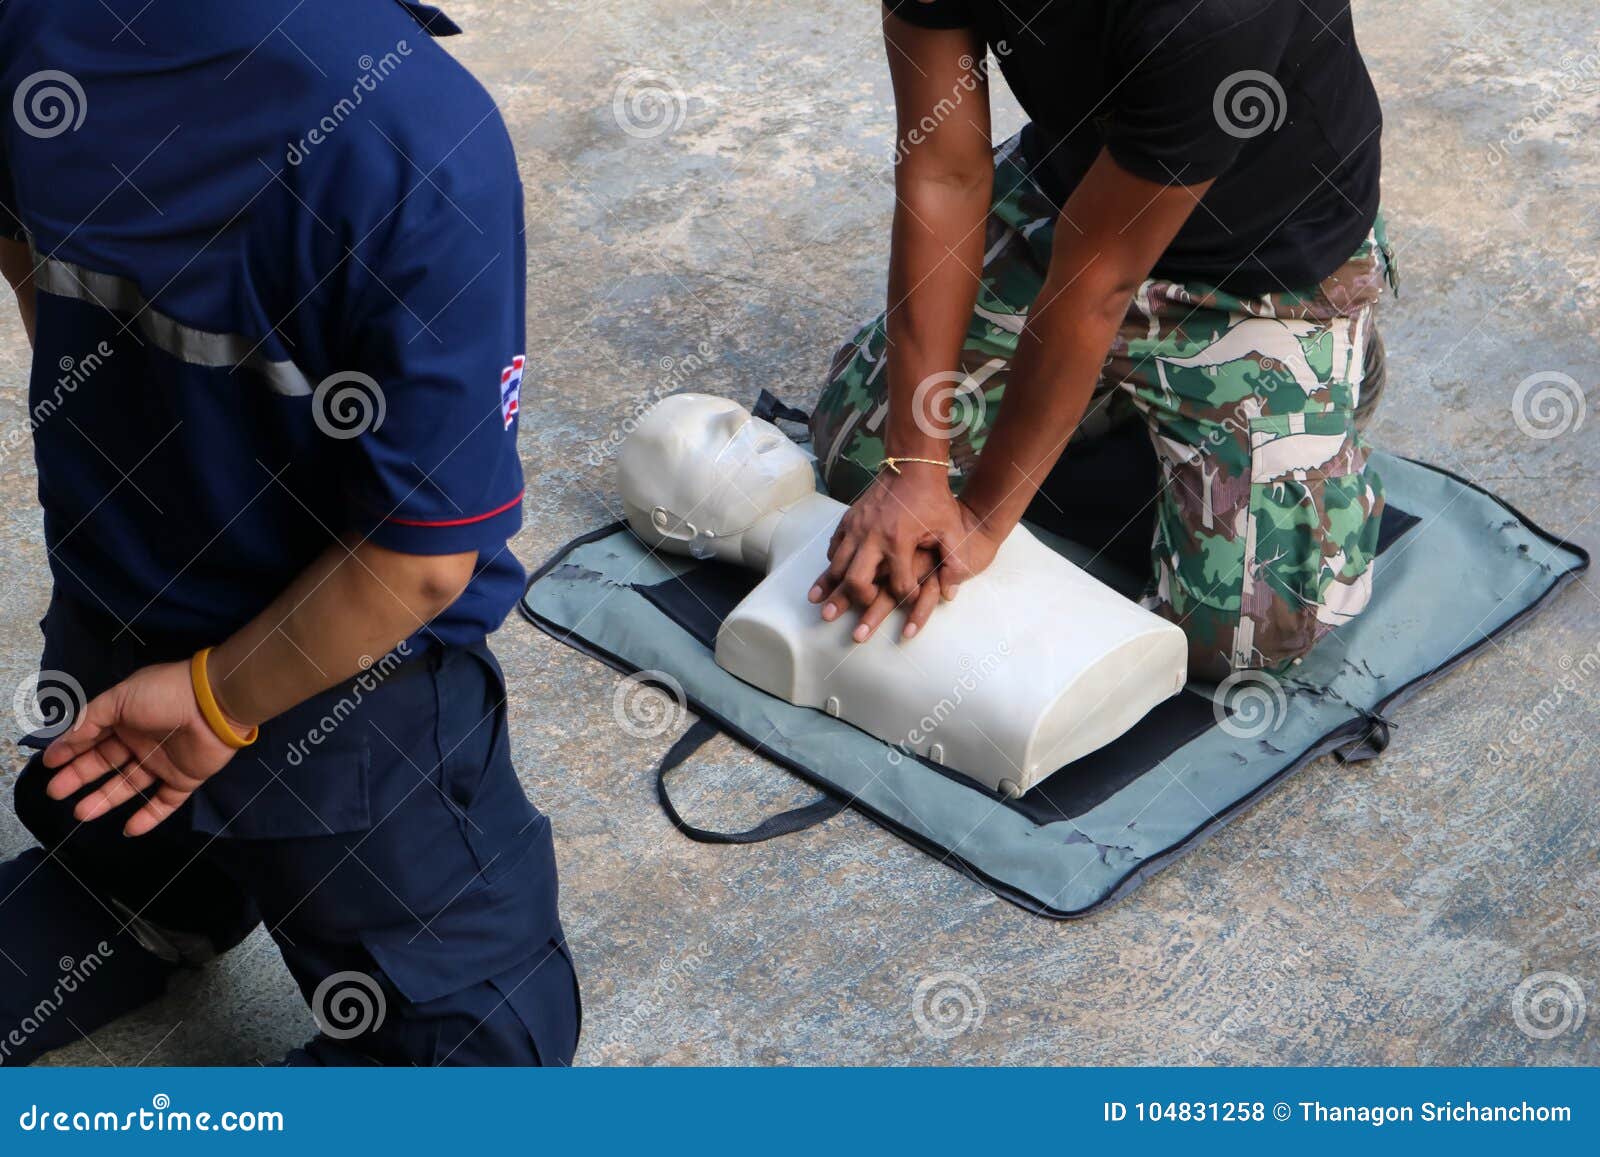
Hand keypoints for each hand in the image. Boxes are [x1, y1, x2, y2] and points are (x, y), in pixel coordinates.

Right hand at [42, 660, 246, 835]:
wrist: (216, 703)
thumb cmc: (165, 694)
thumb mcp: (120, 698)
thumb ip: (91, 720)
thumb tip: (65, 740)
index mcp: (127, 718)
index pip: (92, 739)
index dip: (70, 751)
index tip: (48, 765)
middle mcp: (142, 741)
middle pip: (106, 764)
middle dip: (80, 778)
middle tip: (56, 792)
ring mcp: (163, 762)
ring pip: (130, 785)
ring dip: (105, 799)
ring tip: (81, 813)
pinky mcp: (185, 778)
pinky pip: (165, 802)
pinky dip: (149, 817)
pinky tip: (129, 829)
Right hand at [808, 464, 1004, 640]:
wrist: (913, 467)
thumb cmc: (934, 499)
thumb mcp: (952, 529)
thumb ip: (955, 561)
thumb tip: (950, 593)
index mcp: (899, 541)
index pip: (900, 585)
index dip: (909, 598)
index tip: (914, 597)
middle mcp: (873, 536)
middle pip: (857, 582)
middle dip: (864, 599)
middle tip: (874, 600)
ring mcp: (857, 527)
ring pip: (838, 567)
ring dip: (843, 584)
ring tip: (852, 592)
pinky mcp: (849, 519)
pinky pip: (834, 548)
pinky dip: (837, 562)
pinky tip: (845, 568)